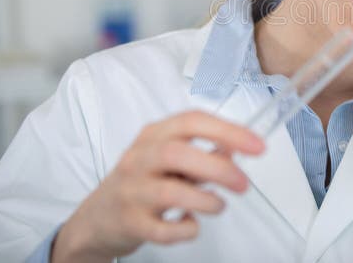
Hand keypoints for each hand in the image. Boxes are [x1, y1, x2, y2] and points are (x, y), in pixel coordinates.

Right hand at [51, 111, 264, 262]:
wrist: (95, 220)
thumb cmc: (141, 183)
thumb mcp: (168, 159)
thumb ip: (202, 152)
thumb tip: (236, 148)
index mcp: (152, 136)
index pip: (191, 122)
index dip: (228, 131)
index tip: (257, 146)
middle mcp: (139, 159)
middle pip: (178, 153)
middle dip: (218, 168)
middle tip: (242, 184)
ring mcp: (131, 192)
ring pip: (170, 192)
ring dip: (206, 200)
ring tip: (218, 205)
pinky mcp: (129, 223)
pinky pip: (162, 229)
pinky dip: (186, 228)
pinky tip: (192, 223)